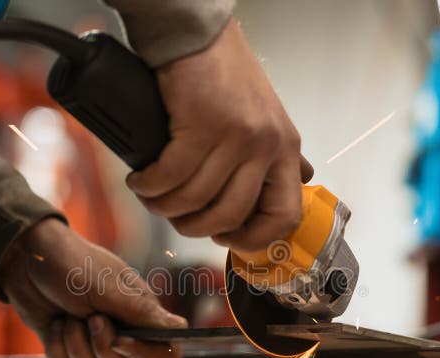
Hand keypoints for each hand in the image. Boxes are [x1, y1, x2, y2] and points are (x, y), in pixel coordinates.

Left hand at [0, 218, 187, 357]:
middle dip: (104, 352)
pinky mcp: (67, 349)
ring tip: (68, 317)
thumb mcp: (107, 287)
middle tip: (91, 320)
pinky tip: (54, 324)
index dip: (148, 355)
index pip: (167, 353)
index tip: (120, 340)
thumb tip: (182, 329)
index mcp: (141, 315)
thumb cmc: (72, 263)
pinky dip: (56, 349)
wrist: (26, 258)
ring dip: (75, 346)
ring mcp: (93, 343)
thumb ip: (142, 312)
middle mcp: (123, 332)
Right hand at [127, 19, 313, 251]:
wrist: (199, 37)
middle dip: (195, 227)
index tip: (227, 239)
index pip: (285, 215)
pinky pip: (170, 176)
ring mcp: (236, 137)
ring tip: (151, 196)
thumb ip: (277, 155)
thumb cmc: (226, 76)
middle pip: (231, 214)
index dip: (254, 238)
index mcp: (286, 149)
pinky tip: (140, 180)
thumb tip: (299, 181)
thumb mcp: (267, 119)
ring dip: (164, 206)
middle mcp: (267, 146)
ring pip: (195, 198)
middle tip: (177, 220)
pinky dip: (149, 185)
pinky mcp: (202, 125)